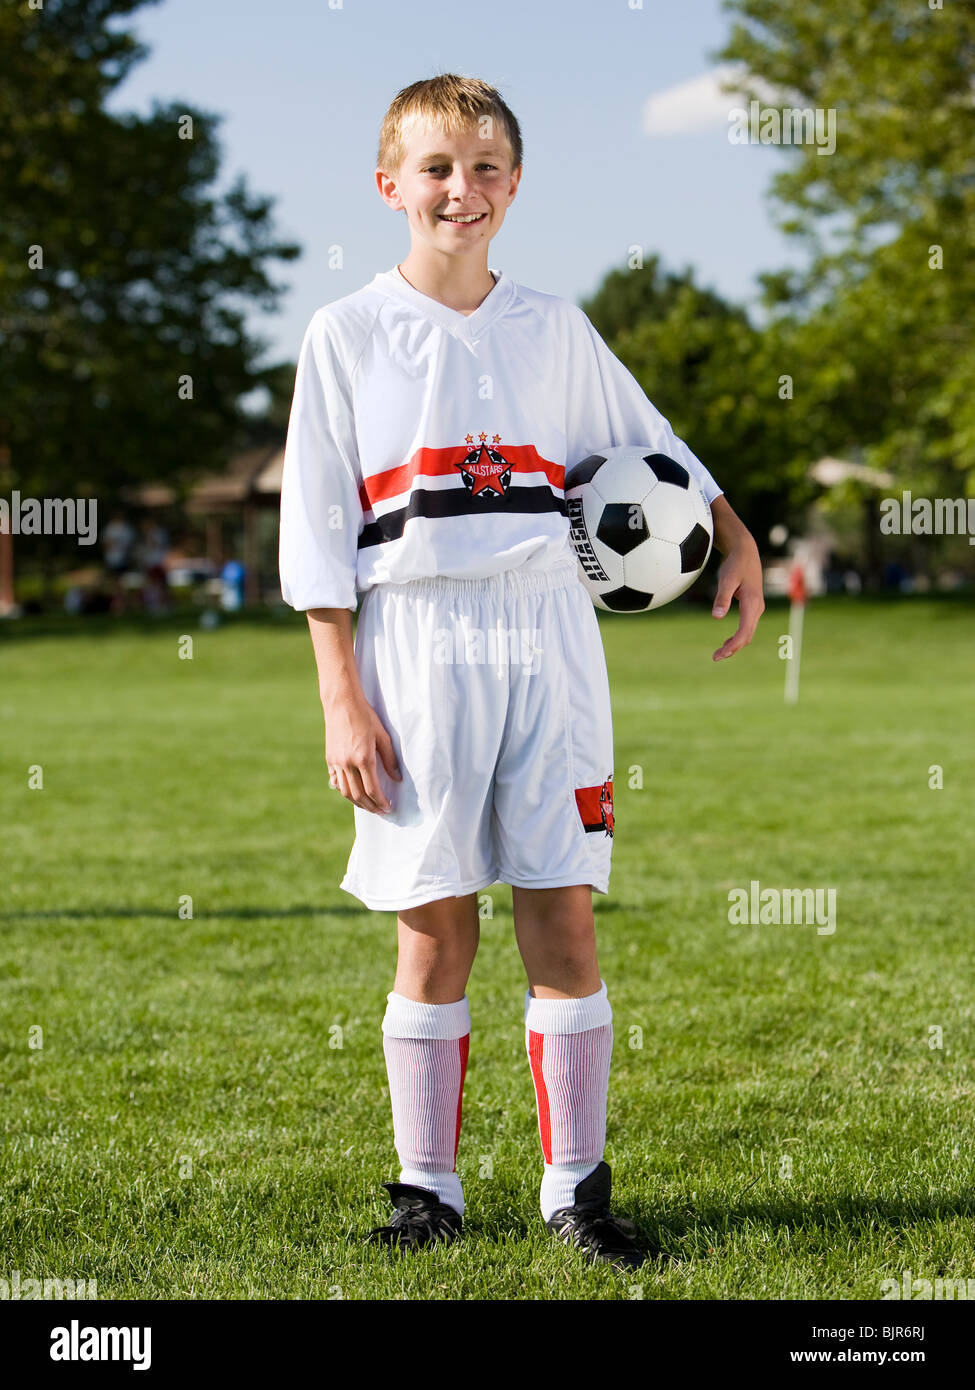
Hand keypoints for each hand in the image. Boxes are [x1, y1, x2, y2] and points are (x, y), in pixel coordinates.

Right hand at [324, 696, 401, 813]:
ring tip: (368, 806)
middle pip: (359, 795)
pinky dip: (344, 791)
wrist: (342, 703)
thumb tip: (397, 778)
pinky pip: (336, 781)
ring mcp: (336, 762)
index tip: (388, 808)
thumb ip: (390, 759)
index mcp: (363, 759)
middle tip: (380, 812)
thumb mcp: (383, 736)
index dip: (381, 802)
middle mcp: (347, 763)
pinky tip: (352, 793)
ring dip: (357, 803)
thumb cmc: (365, 716)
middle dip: (371, 807)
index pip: (373, 790)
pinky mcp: (329, 759)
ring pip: (345, 792)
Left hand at [709, 496, 764, 660]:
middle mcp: (757, 608)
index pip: (744, 631)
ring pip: (748, 632)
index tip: (719, 654)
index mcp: (752, 603)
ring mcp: (756, 608)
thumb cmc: (735, 563)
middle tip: (715, 657)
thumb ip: (722, 598)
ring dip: (735, 644)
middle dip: (733, 648)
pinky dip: (738, 637)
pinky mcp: (752, 606)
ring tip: (719, 653)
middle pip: (747, 635)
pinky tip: (727, 642)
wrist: (745, 551)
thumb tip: (716, 617)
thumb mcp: (726, 579)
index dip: (733, 646)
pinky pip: (747, 627)